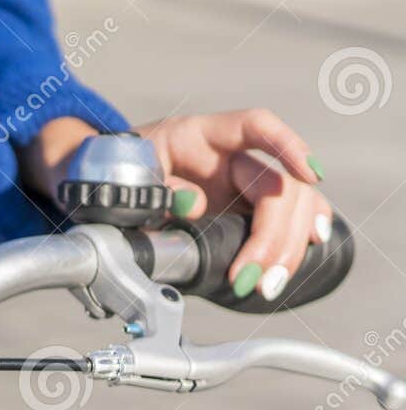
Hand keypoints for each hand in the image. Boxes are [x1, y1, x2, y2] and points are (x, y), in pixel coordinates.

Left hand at [21, 110, 329, 301]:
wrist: (99, 182)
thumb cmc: (112, 173)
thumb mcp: (122, 176)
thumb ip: (153, 188)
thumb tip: (193, 205)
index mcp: (197, 135)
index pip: (254, 125)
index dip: (287, 144)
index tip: (311, 174)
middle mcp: (228, 156)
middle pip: (277, 184)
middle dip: (274, 233)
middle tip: (252, 277)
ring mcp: (238, 182)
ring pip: (288, 205)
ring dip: (286, 246)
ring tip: (268, 283)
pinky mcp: (241, 208)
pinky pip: (284, 216)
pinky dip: (296, 236)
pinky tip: (308, 252)